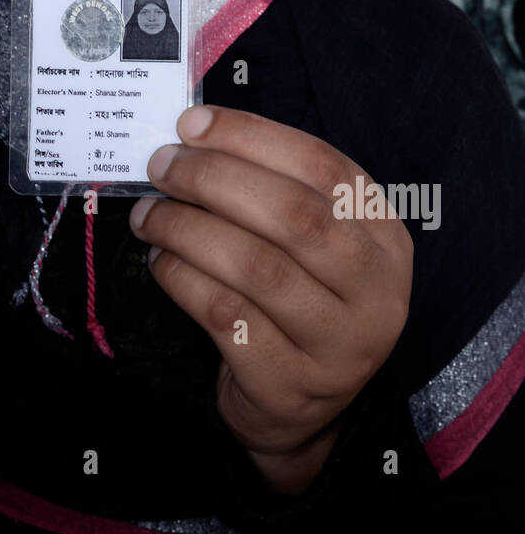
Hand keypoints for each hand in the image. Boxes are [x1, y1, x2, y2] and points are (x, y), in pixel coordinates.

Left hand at [129, 106, 413, 493]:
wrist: (298, 409)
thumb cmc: (297, 301)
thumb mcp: (311, 244)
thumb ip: (272, 189)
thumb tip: (195, 134)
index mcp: (385, 235)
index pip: (323, 166)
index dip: (252, 137)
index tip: (192, 123)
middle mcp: (377, 290)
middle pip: (293, 215)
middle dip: (213, 179)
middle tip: (161, 166)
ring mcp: (340, 344)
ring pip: (256, 267)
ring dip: (187, 229)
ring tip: (150, 216)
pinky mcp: (292, 385)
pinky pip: (228, 317)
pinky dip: (183, 279)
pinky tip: (160, 262)